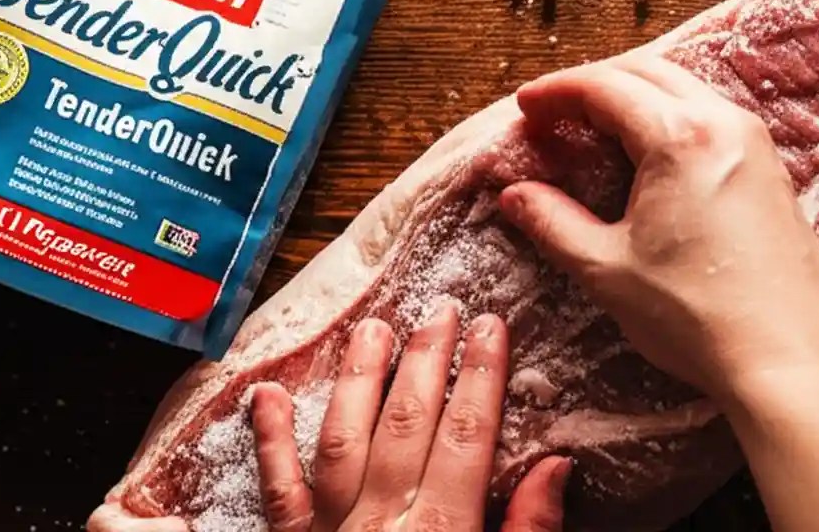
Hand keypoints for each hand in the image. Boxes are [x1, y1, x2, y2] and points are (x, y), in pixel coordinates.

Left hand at [251, 309, 570, 531]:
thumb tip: (554, 467)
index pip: (467, 441)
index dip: (481, 378)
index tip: (493, 327)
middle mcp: (382, 529)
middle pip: (405, 427)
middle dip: (425, 362)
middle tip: (439, 308)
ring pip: (340, 443)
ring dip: (355, 380)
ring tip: (371, 327)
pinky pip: (276, 495)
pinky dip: (269, 443)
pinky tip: (264, 395)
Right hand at [498, 55, 818, 404]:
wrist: (786, 363)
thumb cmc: (695, 317)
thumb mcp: (606, 269)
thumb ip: (552, 222)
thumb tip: (514, 195)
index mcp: (681, 138)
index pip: (605, 86)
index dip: (557, 91)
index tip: (525, 106)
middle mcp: (726, 125)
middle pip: (648, 72)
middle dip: (594, 83)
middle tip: (554, 111)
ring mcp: (758, 146)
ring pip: (686, 90)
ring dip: (635, 95)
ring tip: (596, 127)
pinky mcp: (773, 173)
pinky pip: (714, 119)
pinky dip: (671, 119)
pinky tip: (651, 156)